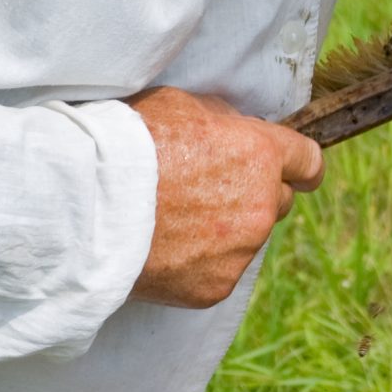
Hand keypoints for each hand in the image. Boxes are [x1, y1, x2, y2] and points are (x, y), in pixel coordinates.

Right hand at [128, 88, 323, 307]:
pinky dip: (198, 263)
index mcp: (260, 155)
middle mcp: (262, 205)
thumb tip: (239, 131)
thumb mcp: (180, 106)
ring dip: (225, 231)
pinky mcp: (216, 286)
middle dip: (256, 196)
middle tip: (210, 194)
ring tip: (172, 222)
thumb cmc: (125, 146)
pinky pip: (218, 271)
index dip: (303, 166)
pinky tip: (163, 249)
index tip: (303, 175)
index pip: (308, 161)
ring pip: (248, 238)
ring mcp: (241, 250)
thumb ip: (223, 122)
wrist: (84, 206)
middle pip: (279, 201)